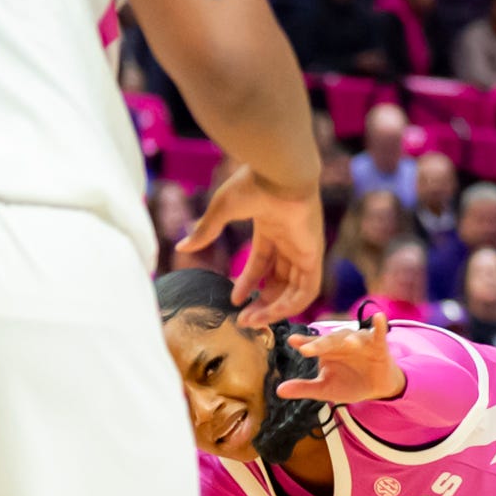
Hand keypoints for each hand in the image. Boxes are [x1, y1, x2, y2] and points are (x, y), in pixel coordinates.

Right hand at [181, 167, 322, 330]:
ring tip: (251, 321)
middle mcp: (289, 240)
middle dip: (262, 302)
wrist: (279, 173)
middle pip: (279, 280)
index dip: (247, 282)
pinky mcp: (314, 254)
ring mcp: (303, 248)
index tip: (234, 300)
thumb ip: (205, 230)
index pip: (261, 263)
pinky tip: (272, 314)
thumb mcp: (222, 210)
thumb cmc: (252, 185)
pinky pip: (308, 288)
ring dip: (274, 309)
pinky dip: (291, 305)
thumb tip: (181, 247)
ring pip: (293, 289)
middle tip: (244, 320)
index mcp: (271, 228)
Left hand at [275, 311, 407, 405]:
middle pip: (329, 341)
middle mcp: (341, 343)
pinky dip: (379, 326)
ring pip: (353, 337)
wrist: (376, 388)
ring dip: (350, 339)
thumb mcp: (325, 389)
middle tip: (307, 349)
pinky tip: (379, 317)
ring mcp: (360, 342)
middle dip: (319, 344)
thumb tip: (278, 390)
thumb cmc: (348, 383)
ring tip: (348, 343)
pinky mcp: (378, 346)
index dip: (303, 343)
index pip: (312, 345)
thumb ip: (303, 388)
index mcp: (326, 351)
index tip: (292, 341)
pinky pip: (378, 334)